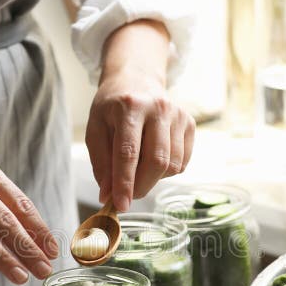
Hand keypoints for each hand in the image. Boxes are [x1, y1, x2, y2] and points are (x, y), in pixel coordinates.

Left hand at [85, 20, 195, 211]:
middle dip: (140, 187)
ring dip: (152, 179)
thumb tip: (108, 195)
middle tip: (127, 196)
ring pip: (171, 166)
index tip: (120, 206)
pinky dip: (166, 171)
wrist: (137, 79)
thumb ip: (101, 163)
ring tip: (138, 169)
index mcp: (129, 106)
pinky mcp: (190, 123)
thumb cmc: (112, 107)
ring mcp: (178, 115)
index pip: (128, 153)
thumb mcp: (96, 129)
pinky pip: (182, 163)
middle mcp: (158, 108)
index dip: (124, 183)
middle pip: (156, 162)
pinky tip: (153, 157)